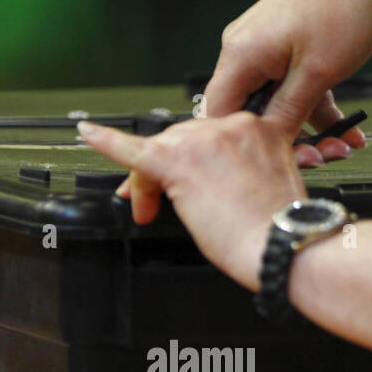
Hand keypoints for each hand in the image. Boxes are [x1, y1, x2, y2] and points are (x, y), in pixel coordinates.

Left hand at [78, 113, 306, 290]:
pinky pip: (134, 149)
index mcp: (259, 128)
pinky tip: (89, 134)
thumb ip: (252, 168)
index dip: (195, 161)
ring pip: (161, 149)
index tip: (190, 184)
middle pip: (182, 139)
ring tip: (149, 209)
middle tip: (160, 206)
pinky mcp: (179, 162)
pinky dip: (107, 141)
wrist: (282, 246)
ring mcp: (205, 141)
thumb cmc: (281, 228)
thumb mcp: (277, 182)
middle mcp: (232, 125)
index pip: (212, 135)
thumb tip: (222, 180)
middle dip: (168, 174)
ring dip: (148, 181)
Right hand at [205, 0, 371, 165]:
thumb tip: (268, 144)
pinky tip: (344, 127)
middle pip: (251, 114)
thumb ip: (287, 114)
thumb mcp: (316, 74)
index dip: (238, 146)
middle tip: (318, 158)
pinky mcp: (284, 50)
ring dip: (310, 129)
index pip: (219, 115)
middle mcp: (245, 51)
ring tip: (341, 145)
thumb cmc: (340, 6)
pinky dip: (316, 109)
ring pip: (278, 106)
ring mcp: (265, 50)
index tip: (267, 164)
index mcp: (240, 55)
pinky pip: (293, 90)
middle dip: (286, 141)